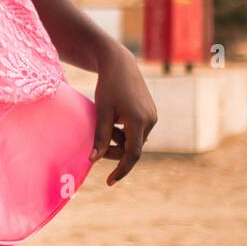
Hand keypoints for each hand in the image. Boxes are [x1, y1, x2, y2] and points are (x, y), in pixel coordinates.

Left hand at [88, 42, 157, 185]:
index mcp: (139, 121)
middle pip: (133, 148)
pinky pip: (137, 131)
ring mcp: (153, 116)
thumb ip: (100, 137)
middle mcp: (150, 121)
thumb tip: (94, 160)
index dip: (121, 170)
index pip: (132, 155)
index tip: (109, 182)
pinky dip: (125, 133)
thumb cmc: (108, 86)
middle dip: (116, 153)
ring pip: (135, 140)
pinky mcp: (151, 113)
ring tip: (105, 128)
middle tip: (97, 149)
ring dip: (120, 142)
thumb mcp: (102, 112)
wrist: (120, 64)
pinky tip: (114, 122)